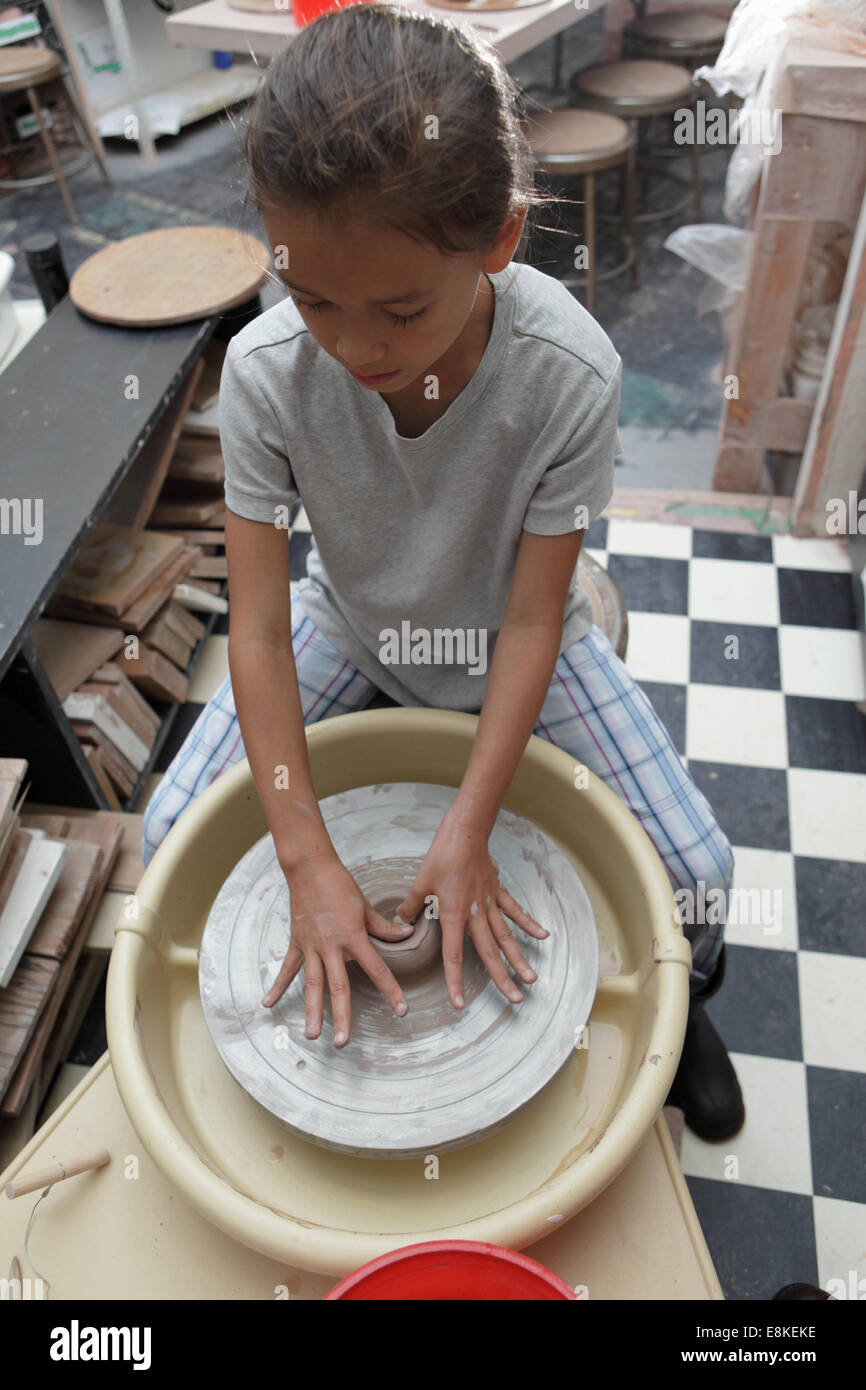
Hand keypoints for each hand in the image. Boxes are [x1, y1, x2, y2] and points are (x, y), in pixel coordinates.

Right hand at [263, 852, 413, 1046]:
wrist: (310, 868)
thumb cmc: (340, 885)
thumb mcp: (366, 906)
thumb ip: (384, 927)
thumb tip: (407, 933)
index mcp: (353, 937)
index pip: (376, 969)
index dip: (390, 991)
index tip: (401, 1010)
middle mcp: (331, 946)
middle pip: (338, 987)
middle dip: (341, 1016)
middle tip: (342, 1042)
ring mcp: (311, 947)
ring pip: (312, 985)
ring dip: (312, 1011)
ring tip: (311, 1035)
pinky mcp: (296, 943)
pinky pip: (287, 969)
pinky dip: (277, 986)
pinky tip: (269, 1004)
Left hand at [393, 811, 548, 1009]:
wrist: (464, 833)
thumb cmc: (441, 857)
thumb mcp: (420, 882)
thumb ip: (411, 906)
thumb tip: (401, 924)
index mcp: (454, 914)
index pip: (453, 955)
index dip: (455, 980)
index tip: (460, 1003)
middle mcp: (475, 914)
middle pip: (490, 952)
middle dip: (502, 978)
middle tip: (515, 999)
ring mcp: (490, 903)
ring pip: (506, 937)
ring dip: (519, 958)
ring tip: (531, 978)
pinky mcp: (498, 892)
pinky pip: (515, 911)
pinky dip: (528, 924)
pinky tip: (543, 936)